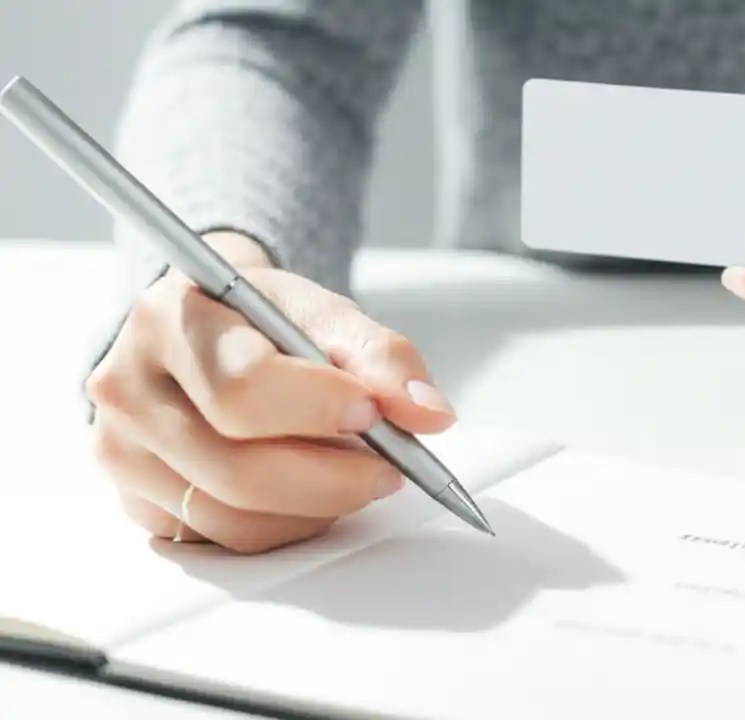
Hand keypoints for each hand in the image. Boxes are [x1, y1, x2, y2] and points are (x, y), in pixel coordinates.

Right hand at [86, 232, 456, 552]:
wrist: (212, 330)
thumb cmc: (265, 321)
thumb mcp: (323, 314)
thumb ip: (382, 356)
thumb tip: (430, 413)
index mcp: (168, 319)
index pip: (243, 385)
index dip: (318, 408)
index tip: (374, 413)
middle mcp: (127, 388)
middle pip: (237, 468)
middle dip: (333, 477)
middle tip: (390, 467)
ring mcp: (123, 453)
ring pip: (233, 517)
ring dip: (317, 507)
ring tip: (357, 474)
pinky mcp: (137, 502)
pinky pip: (225, 539)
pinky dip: (287, 524)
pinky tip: (314, 491)